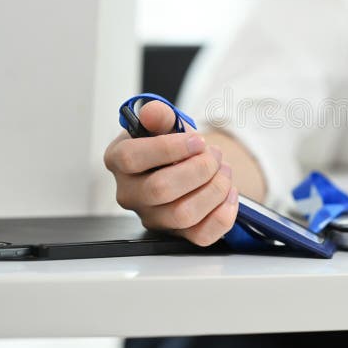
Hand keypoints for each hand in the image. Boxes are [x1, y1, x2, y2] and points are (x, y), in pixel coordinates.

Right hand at [104, 101, 237, 245]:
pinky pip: (202, 236)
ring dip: (215, 188)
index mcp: (119, 160)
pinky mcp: (177, 235)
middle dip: (199, 168)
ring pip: (184, 214)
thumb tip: (153, 112)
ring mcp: (153, 218)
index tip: (198, 141)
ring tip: (224, 170)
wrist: (188, 164)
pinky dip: (224, 213)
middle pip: (160, 189)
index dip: (169, 148)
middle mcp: (130, 193)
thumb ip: (158, 115)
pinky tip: (228, 193)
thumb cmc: (171, 144)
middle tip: (214, 155)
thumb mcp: (164, 123)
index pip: (131, 158)